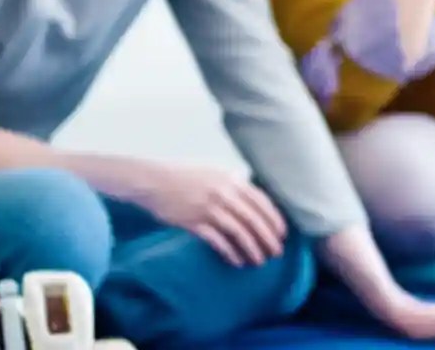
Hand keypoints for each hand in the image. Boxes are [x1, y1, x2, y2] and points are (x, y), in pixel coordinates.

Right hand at [136, 165, 285, 267]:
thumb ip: (234, 184)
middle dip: (268, 238)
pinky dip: (230, 252)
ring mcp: (208, 207)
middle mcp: (223, 193)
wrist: (152, 180)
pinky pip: (218, 241)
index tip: (282, 234)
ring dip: (252, 249)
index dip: (274, 220)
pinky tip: (236, 261)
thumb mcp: (214, 173)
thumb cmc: (184, 177)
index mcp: (232, 180)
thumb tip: (254, 200)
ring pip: (239, 232)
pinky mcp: (193, 221)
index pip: (261, 202)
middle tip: (276, 253)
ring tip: (259, 261)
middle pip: (253, 219)